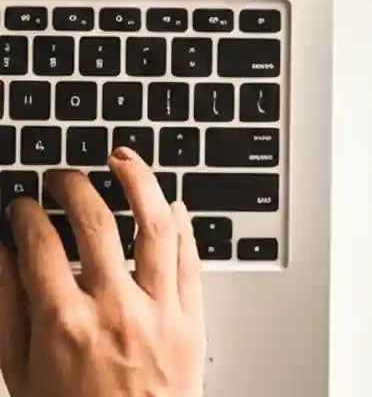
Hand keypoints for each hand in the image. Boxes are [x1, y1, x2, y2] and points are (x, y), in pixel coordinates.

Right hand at [0, 149, 205, 396]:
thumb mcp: (19, 372)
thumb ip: (5, 311)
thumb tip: (0, 256)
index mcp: (62, 323)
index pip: (39, 243)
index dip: (25, 213)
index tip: (20, 204)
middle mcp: (114, 309)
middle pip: (95, 222)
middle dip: (72, 185)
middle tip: (61, 175)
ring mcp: (159, 311)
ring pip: (155, 225)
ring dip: (139, 182)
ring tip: (122, 158)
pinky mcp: (192, 318)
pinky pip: (191, 258)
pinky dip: (182, 224)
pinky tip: (170, 203)